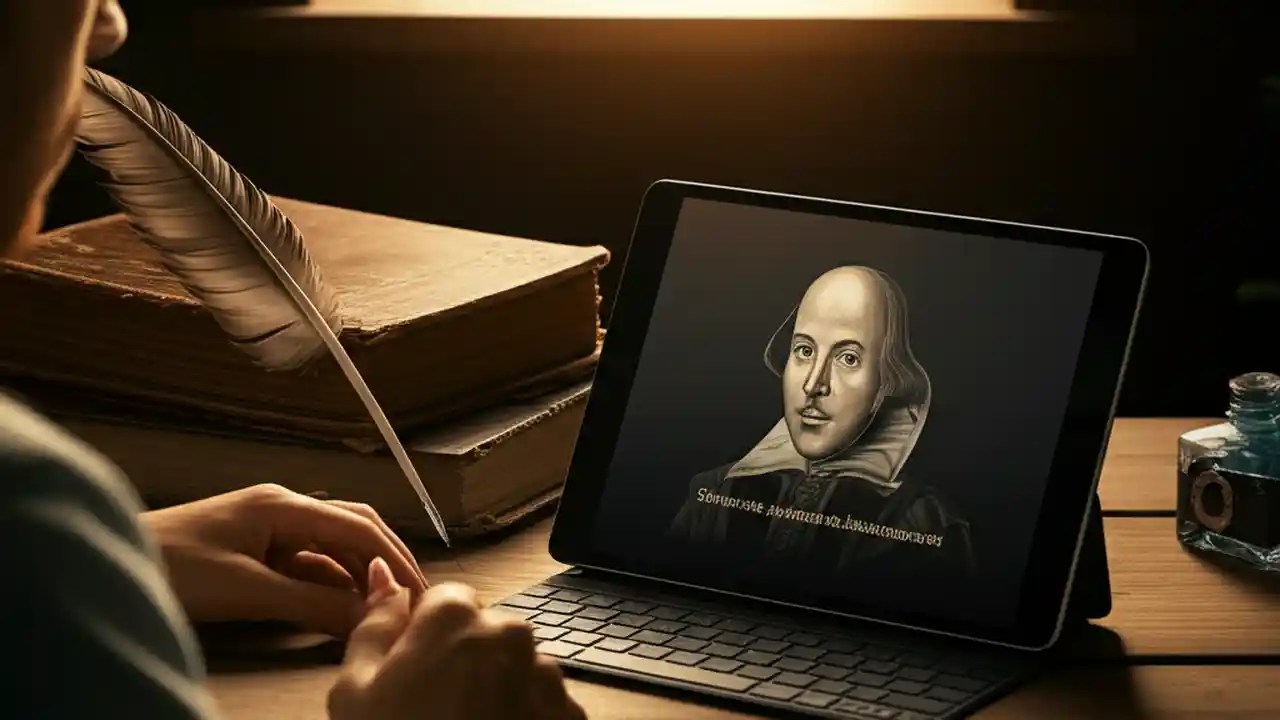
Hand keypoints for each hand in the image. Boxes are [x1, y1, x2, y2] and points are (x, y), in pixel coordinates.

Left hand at [142, 484, 427, 635]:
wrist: (109, 563)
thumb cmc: (168, 566)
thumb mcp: (246, 590)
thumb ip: (310, 602)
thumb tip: (366, 614)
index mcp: (283, 504)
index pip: (359, 528)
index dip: (394, 560)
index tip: (420, 592)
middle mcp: (281, 509)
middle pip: (353, 530)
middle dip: (385, 562)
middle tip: (412, 598)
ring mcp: (267, 529)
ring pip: (330, 550)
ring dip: (357, 576)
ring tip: (382, 609)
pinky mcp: (253, 552)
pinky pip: (305, 566)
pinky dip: (329, 586)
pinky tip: (340, 609)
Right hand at [330, 563, 586, 719]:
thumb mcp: (354, 692)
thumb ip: (374, 624)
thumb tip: (383, 575)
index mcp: (456, 615)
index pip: (444, 600)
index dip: (425, 637)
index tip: (413, 674)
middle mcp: (511, 633)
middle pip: (486, 634)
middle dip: (466, 663)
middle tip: (436, 713)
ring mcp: (547, 675)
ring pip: (517, 670)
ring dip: (498, 693)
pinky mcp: (571, 715)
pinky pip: (543, 705)